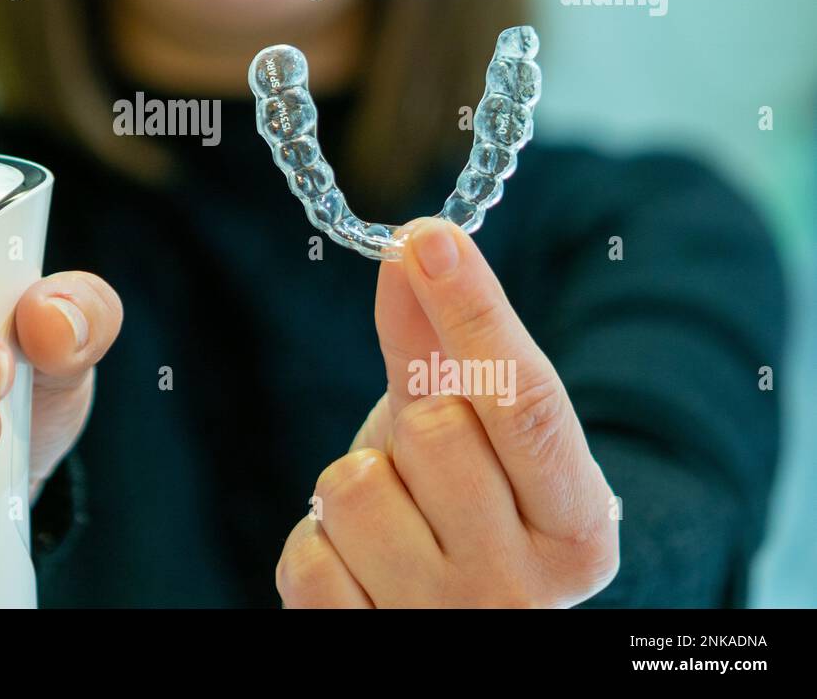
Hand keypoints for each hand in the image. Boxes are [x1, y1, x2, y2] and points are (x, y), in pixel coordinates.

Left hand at [276, 217, 618, 607]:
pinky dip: (320, 544)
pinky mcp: (360, 647)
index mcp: (577, 531)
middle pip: (433, 432)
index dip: (473, 312)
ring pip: (352, 489)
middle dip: (411, 422)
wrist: (449, 619)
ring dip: (359, 484)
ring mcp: (440, 627)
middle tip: (424, 460)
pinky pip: (306, 554)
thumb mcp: (475, 435)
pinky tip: (360, 564)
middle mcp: (521, 593)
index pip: (525, 404)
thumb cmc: (472, 513)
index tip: (428, 237)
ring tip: (393, 519)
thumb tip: (415, 243)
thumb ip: (444, 345)